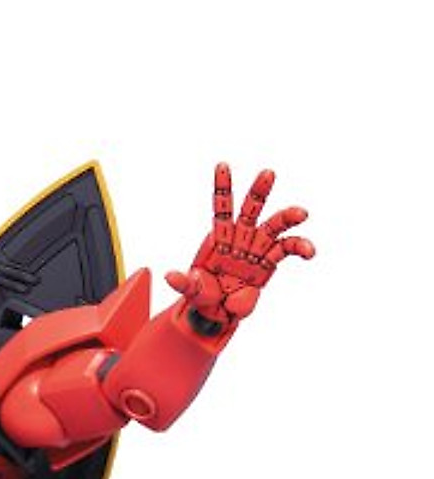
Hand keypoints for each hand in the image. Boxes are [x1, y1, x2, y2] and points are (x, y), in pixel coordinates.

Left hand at [167, 163, 313, 325]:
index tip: (222, 165)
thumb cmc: (203, 297)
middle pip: (251, 210)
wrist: (217, 313)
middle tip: (268, 173)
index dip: (222, 188)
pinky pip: (286, 250)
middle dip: (259, 191)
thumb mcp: (191, 291)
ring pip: (274, 226)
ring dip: (288, 217)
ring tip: (302, 213)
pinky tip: (309, 252)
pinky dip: (299, 247)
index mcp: (219, 240)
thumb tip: (169, 276)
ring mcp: (256, 249)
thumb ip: (184, 283)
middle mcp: (240, 239)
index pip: (221, 209)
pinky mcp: (268, 263)